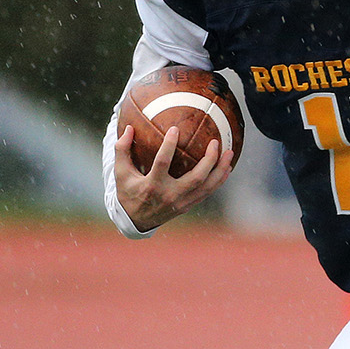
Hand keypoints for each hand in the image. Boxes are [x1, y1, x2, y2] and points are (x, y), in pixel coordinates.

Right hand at [112, 122, 233, 230]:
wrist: (136, 220)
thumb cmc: (128, 192)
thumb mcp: (120, 173)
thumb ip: (122, 150)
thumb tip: (129, 128)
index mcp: (152, 185)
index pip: (163, 162)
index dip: (169, 145)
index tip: (176, 128)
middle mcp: (170, 195)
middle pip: (196, 177)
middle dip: (209, 159)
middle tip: (215, 142)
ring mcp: (182, 202)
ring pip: (208, 186)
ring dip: (221, 169)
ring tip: (229, 152)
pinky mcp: (189, 205)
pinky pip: (208, 192)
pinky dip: (219, 180)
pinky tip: (227, 167)